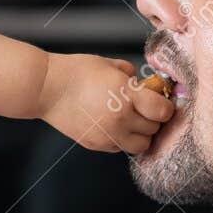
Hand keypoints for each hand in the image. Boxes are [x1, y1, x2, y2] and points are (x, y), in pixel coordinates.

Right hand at [38, 53, 176, 153]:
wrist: (47, 89)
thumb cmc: (76, 72)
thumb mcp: (109, 64)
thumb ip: (131, 75)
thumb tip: (144, 84)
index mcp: (126, 95)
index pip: (162, 111)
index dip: (165, 107)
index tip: (162, 102)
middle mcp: (120, 118)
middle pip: (154, 129)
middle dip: (153, 119)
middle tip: (146, 110)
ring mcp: (108, 135)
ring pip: (141, 145)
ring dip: (141, 134)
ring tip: (132, 121)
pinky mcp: (96, 144)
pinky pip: (120, 148)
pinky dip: (122, 140)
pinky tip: (114, 126)